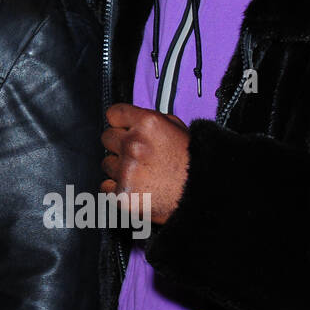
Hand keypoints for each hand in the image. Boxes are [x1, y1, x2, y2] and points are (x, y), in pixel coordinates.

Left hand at [100, 103, 189, 223]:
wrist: (203, 196)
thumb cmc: (195, 164)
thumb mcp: (178, 129)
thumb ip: (151, 121)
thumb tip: (131, 120)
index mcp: (147, 124)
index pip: (114, 113)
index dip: (120, 122)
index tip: (123, 128)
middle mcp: (134, 145)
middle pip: (106, 137)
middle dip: (118, 144)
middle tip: (136, 153)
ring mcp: (126, 170)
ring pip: (106, 163)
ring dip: (119, 167)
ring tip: (142, 173)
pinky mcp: (122, 193)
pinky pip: (106, 185)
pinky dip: (118, 187)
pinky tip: (136, 186)